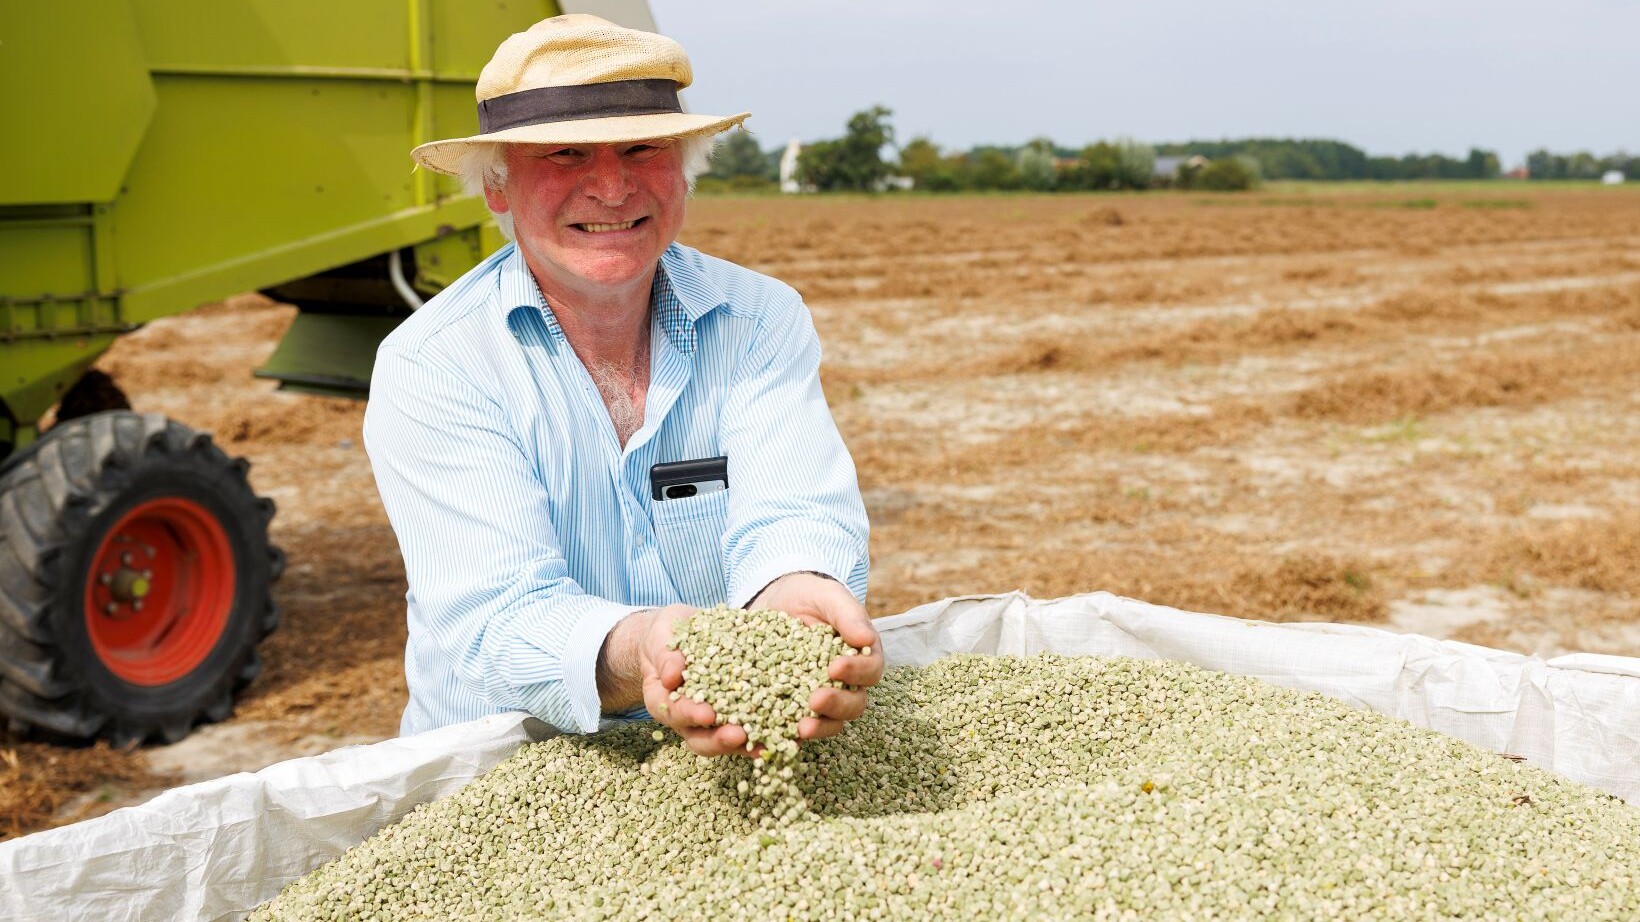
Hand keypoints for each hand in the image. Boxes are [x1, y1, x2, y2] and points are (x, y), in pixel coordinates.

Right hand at [599, 605, 753, 756]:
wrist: (681, 633)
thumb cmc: (666, 634)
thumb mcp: (661, 636)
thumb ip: (665, 654)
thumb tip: (671, 675)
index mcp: (663, 700)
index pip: (675, 712)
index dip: (690, 714)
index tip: (707, 714)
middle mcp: (686, 718)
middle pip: (700, 739)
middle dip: (720, 739)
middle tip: (738, 735)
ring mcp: (712, 720)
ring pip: (727, 740)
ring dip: (747, 745)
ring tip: (766, 744)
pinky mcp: (736, 713)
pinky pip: (751, 726)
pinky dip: (767, 731)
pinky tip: (786, 731)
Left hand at [749, 572, 883, 742]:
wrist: (777, 599)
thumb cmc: (811, 596)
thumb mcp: (829, 596)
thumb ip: (848, 615)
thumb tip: (866, 638)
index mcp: (861, 657)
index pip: (870, 671)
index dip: (857, 672)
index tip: (836, 667)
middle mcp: (844, 683)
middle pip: (853, 704)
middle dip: (837, 705)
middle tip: (816, 699)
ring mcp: (818, 697)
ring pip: (828, 722)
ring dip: (818, 727)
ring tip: (801, 727)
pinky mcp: (791, 706)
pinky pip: (792, 725)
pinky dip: (785, 734)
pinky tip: (772, 733)